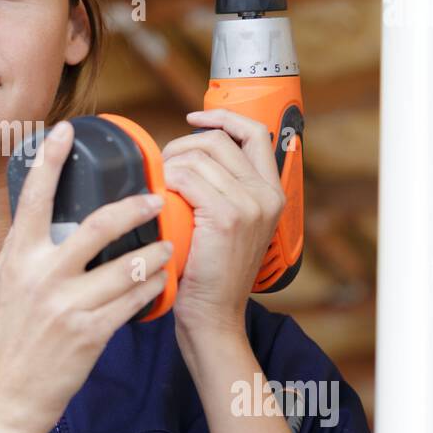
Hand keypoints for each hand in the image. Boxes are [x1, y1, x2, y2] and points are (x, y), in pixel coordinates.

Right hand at [0, 120, 173, 432]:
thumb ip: (20, 254)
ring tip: (170, 245)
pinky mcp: (90, 334)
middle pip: (98, 226)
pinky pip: (133, 302)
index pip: (34, 198)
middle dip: (134, 207)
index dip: (51, 160)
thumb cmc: (0, 340)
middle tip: (158, 196)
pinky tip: (163, 281)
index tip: (67, 130)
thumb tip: (34, 222)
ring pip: (128, 266)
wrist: (4, 397)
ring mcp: (68, 305)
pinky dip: (153, 288)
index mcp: (17, 257)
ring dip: (156, 252)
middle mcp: (42, 276)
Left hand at [160, 108, 286, 332]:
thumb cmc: (210, 271)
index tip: (194, 118)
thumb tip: (189, 151)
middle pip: (218, 140)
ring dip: (170, 166)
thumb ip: (221, 187)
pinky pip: (187, 178)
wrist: (213, 315)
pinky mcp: (229, 217)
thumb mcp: (228, 223)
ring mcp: (251, 205)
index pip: (254, 132)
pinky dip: (167, 182)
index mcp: (271, 192)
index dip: (222, 117)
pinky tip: (161, 200)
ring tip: (160, 189)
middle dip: (182, 146)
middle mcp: (267, 195)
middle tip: (164, 169)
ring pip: (199, 157)